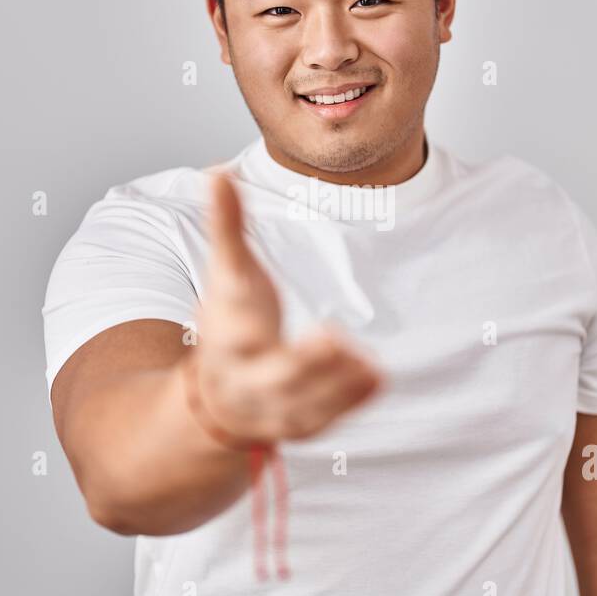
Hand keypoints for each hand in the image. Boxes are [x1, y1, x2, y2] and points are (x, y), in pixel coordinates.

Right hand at [188, 173, 383, 443]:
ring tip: (369, 365)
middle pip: (274, 380)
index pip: (233, 336)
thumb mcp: (225, 274)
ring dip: (337, 387)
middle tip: (336, 340)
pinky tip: (377, 377)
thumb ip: (226, 226)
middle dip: (303, 365)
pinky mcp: (304, 422)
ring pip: (305, 406)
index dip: (243, 331)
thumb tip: (218, 173)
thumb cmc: (228, 322)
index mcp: (226, 342)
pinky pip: (329, 417)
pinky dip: (352, 400)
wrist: (219, 396)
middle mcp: (249, 381)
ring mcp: (276, 408)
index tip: (254, 325)